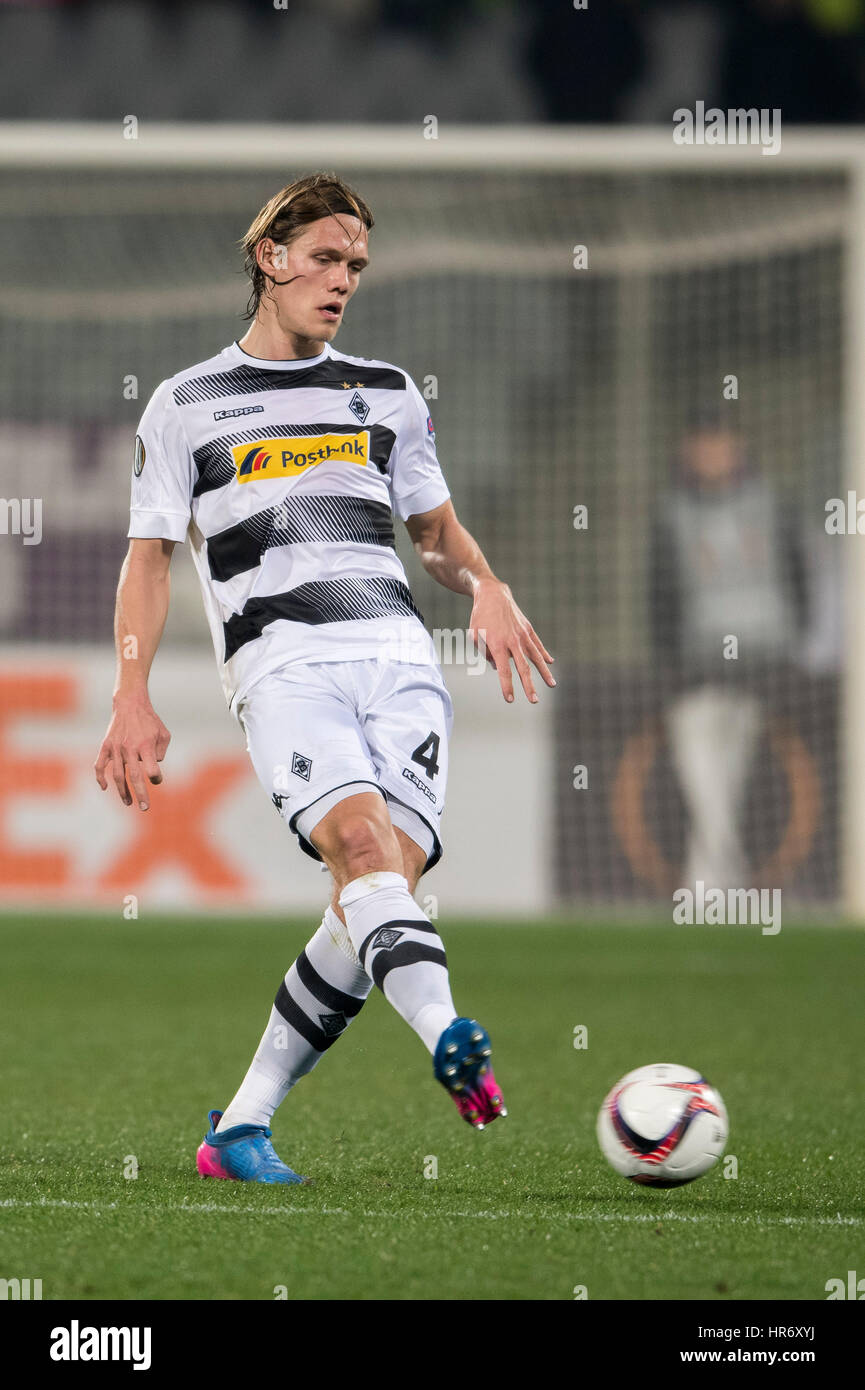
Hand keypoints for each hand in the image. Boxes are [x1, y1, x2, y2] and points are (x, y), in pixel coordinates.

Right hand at [94, 695, 170, 809]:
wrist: (130, 704)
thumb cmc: (150, 721)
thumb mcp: (164, 734)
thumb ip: (161, 753)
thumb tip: (153, 767)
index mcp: (146, 746)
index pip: (152, 770)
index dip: (156, 778)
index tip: (157, 778)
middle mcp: (130, 748)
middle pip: (134, 777)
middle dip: (140, 794)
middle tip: (145, 808)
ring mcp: (116, 748)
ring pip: (117, 775)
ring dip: (122, 791)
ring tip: (128, 803)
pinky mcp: (105, 746)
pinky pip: (99, 765)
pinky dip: (100, 778)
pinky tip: (104, 787)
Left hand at [468, 579, 554, 703]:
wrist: (493, 594)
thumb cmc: (480, 616)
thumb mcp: (475, 635)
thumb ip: (485, 653)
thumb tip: (496, 666)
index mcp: (497, 644)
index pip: (503, 670)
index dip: (506, 686)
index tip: (510, 699)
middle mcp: (512, 641)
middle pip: (523, 668)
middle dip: (529, 686)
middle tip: (534, 700)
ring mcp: (522, 634)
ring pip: (535, 657)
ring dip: (544, 672)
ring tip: (552, 685)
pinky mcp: (528, 628)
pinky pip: (537, 644)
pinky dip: (544, 654)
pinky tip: (550, 662)